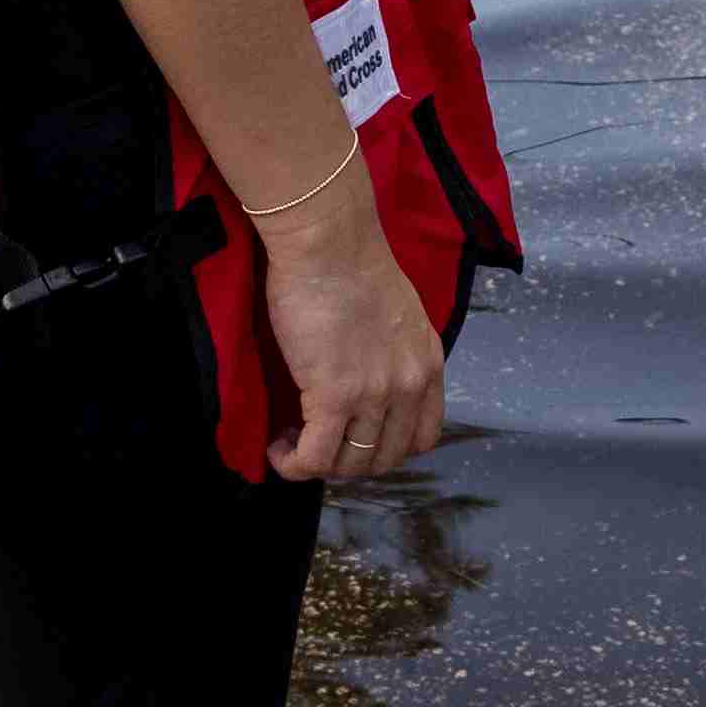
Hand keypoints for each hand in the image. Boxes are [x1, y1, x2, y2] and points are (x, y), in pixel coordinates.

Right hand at [247, 188, 450, 480]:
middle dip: (348, 461)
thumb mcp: (397, 315)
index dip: (386, 449)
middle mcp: (410, 386)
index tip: (355, 439)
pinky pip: (314, 457)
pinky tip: (278, 447)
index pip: (423, 438)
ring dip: (317, 463)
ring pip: (350, 464)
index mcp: (428, 364)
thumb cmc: (350, 263)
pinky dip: (293, 464)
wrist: (329, 242)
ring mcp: (375, 395)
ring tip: (293, 443)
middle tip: (316, 441)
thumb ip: (394, 353)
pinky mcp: (335, 396)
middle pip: (384, 458)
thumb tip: (367, 378)